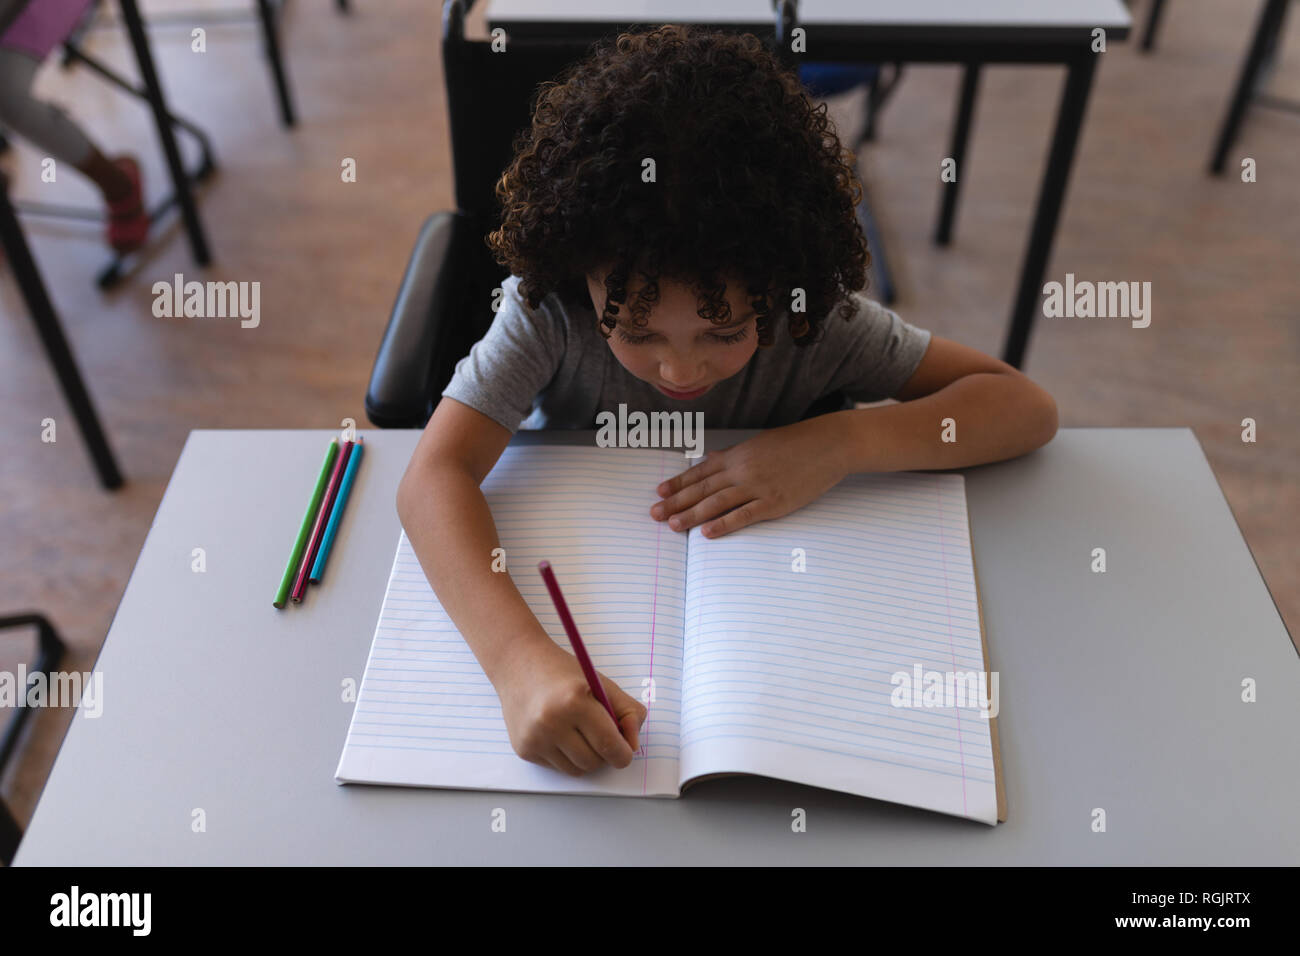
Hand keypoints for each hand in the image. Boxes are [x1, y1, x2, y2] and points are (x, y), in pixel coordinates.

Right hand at [493, 637, 646, 775]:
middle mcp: (551, 722)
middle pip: (594, 762)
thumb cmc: (564, 674)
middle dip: (603, 752)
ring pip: (576, 770)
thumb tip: (633, 747)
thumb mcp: (603, 684)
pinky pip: (558, 768)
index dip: (623, 753)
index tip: (626, 750)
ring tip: (578, 731)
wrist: (519, 665)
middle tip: (599, 732)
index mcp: (574, 702)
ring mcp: (534, 738)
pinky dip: (565, 756)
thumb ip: (628, 713)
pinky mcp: (524, 749)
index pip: (609, 745)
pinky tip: (558, 732)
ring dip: (584, 757)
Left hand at [649, 415, 850, 538]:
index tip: (660, 493)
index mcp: (737, 455)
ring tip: (673, 525)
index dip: (678, 483)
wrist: (827, 445)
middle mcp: (742, 470)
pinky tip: (707, 533)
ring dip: (692, 515)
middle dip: (676, 502)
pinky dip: (724, 524)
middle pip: (702, 489)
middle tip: (655, 515)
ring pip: (717, 503)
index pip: (700, 471)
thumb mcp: (758, 445)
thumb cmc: (794, 444)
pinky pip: (744, 515)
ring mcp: (758, 487)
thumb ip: (733, 455)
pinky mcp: (775, 502)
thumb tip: (711, 460)